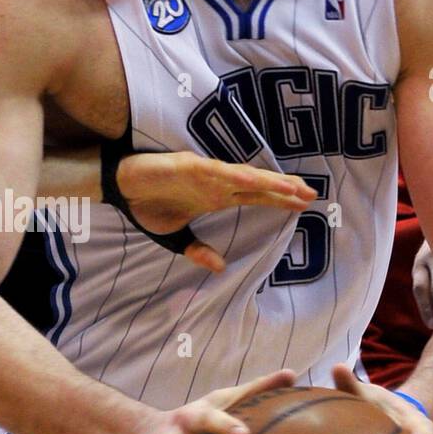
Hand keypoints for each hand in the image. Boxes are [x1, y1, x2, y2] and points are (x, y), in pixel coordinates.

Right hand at [116, 152, 316, 274]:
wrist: (119, 187)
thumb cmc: (146, 205)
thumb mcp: (174, 237)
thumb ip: (198, 250)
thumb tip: (221, 267)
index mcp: (215, 197)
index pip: (255, 197)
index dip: (279, 201)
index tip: (305, 205)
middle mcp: (216, 182)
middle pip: (258, 185)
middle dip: (285, 190)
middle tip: (313, 195)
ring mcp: (204, 173)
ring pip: (243, 176)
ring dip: (268, 181)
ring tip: (293, 188)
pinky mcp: (188, 166)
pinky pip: (216, 171)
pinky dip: (236, 175)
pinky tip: (254, 179)